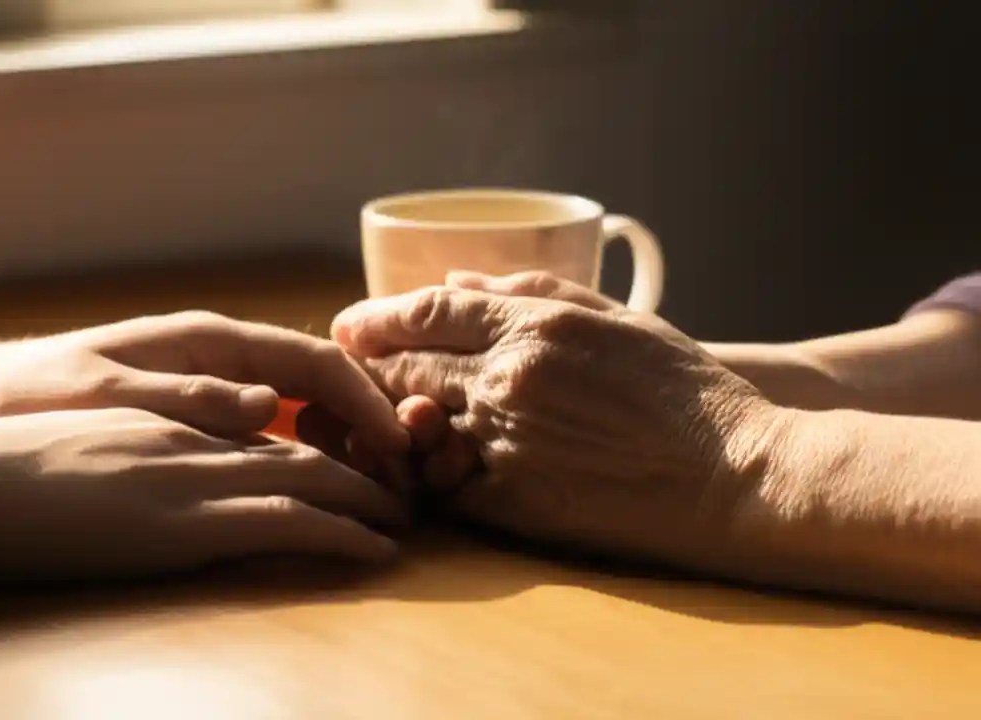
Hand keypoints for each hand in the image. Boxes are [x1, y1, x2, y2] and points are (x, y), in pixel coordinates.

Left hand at [0, 311, 407, 451]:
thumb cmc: (42, 393)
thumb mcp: (111, 396)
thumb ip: (191, 398)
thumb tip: (273, 402)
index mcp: (209, 339)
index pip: (314, 360)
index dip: (365, 400)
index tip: (397, 446)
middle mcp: (222, 350)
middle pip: (323, 375)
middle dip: (372, 417)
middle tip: (404, 473)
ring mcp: (214, 373)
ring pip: (306, 396)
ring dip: (348, 431)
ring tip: (377, 480)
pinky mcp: (201, 401)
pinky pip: (276, 416)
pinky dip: (311, 441)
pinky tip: (320, 473)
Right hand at [0, 408, 402, 577]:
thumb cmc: (3, 467)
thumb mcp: (89, 441)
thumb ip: (152, 440)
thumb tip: (206, 454)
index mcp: (168, 414)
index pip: (270, 414)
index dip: (327, 432)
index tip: (364, 458)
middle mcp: (190, 434)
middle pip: (304, 439)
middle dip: (365, 462)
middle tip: (410, 487)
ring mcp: (189, 475)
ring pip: (309, 474)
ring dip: (369, 496)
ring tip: (410, 520)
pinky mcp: (181, 523)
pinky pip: (282, 520)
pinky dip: (339, 531)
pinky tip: (374, 548)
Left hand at [331, 280, 781, 568]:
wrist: (736, 475)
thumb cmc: (686, 392)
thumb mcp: (618, 320)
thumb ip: (533, 291)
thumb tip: (456, 281)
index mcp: (536, 326)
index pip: (426, 312)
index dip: (376, 318)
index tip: (348, 325)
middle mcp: (510, 378)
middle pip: (408, 367)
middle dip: (373, 368)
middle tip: (351, 372)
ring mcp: (508, 442)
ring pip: (416, 425)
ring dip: (392, 420)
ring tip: (381, 419)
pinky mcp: (514, 502)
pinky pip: (443, 484)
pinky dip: (426, 472)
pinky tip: (424, 468)